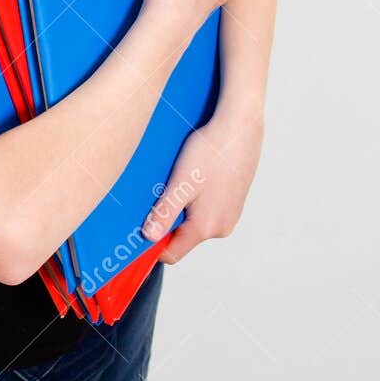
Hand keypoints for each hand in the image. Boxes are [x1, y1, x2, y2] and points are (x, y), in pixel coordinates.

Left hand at [140, 104, 264, 264]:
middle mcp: (221, 228)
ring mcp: (231, 216)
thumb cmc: (210, 151)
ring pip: (196, 223)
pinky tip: (194, 178)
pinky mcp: (234, 203)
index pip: (172, 253)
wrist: (240, 127)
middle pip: (183, 238)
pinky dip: (196, 201)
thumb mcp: (180, 182)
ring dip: (181, 209)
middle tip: (157, 196)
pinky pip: (208, 211)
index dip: (152, 244)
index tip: (139, 227)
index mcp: (206, 227)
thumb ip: (164, 213)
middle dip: (167, 222)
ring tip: (177, 182)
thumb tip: (148, 238)